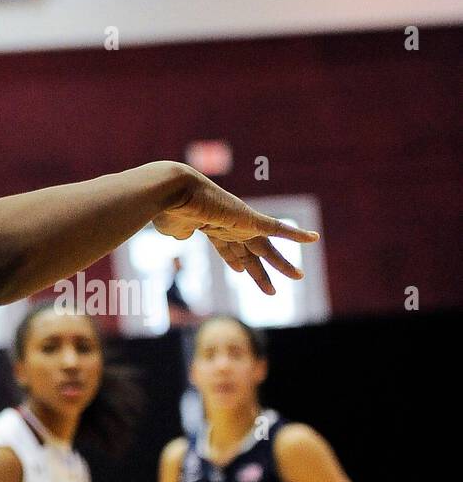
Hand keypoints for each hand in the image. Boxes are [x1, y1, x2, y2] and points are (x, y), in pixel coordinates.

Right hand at [153, 167, 318, 294]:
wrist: (174, 190)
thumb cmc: (168, 208)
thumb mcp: (170, 227)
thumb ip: (178, 233)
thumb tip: (182, 235)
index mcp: (210, 228)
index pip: (226, 248)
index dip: (233, 261)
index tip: (238, 271)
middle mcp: (227, 226)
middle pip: (248, 253)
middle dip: (259, 271)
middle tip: (272, 291)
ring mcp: (239, 223)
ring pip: (266, 248)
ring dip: (282, 264)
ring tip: (298, 277)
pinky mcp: (249, 219)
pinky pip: (277, 227)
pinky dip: (296, 233)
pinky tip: (314, 238)